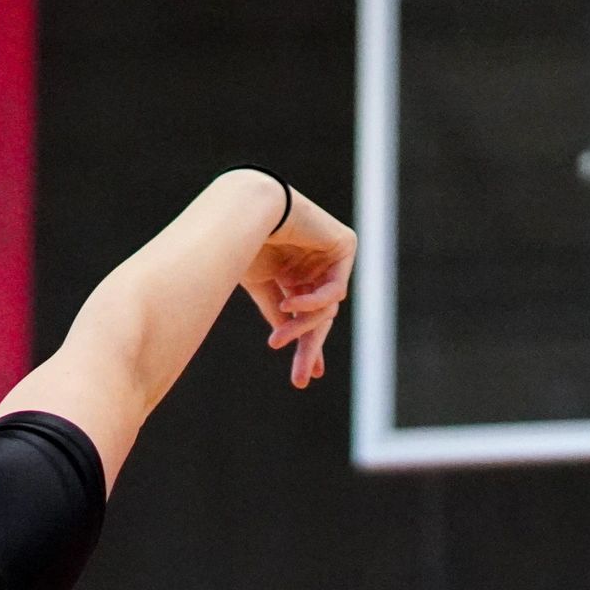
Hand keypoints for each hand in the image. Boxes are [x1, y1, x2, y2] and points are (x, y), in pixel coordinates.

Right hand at [240, 188, 355, 389]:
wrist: (246, 211)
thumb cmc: (244, 243)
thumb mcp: (262, 288)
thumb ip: (278, 313)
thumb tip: (285, 341)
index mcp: (295, 273)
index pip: (308, 315)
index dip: (307, 345)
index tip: (307, 377)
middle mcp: (316, 265)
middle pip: (320, 316)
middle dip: (309, 347)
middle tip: (302, 379)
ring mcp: (332, 255)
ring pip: (326, 308)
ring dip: (303, 327)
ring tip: (279, 339)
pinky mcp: (345, 245)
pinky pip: (335, 290)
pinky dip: (313, 302)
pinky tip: (291, 305)